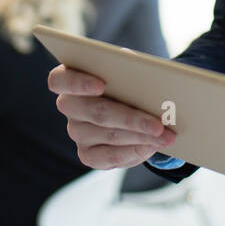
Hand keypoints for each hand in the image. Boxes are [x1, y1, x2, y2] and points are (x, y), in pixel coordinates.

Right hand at [47, 65, 176, 169]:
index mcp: (69, 77)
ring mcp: (76, 131)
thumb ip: (129, 69)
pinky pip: (110, 157)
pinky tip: (153, 147)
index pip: (59, 80)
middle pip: (95, 112)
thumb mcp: (126, 68)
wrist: (130, 103)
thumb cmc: (126, 79)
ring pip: (109, 135)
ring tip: (166, 137)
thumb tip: (150, 79)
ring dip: (141, 137)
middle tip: (159, 125)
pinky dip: (135, 152)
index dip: (78, 83)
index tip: (101, 85)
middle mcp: (68, 105)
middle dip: (131, 119)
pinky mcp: (87, 154)